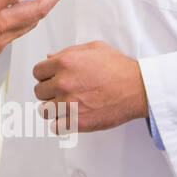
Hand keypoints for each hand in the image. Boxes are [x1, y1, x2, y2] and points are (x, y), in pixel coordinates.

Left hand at [32, 41, 146, 133]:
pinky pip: (56, 127)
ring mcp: (70, 104)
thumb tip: (49, 58)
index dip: (45, 76)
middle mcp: (63, 83)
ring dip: (52, 109)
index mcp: (64, 63)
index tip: (52, 79)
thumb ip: (68, 52)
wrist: (139, 88)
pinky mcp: (78, 121)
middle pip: (39, 92)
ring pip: (44, 110)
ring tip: (63, 107)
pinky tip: (68, 119)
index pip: (37, 72)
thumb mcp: (94, 49)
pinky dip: (60, 124)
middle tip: (61, 93)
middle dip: (48, 92)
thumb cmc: (119, 68)